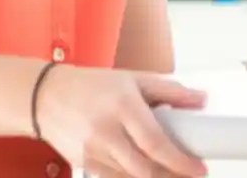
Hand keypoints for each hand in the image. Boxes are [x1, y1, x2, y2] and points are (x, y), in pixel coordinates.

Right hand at [34, 65, 207, 177]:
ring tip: (173, 174)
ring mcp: (91, 151)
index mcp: (123, 107)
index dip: (180, 161)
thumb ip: (170, 91)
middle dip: (171, 176)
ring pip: (130, 177)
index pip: (155, 143)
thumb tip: (201, 100)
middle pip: (144, 168)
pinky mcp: (82, 164)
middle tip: (191, 174)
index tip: (199, 168)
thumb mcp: (134, 79)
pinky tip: (147, 172)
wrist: (46, 96)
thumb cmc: (93, 86)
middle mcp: (105, 132)